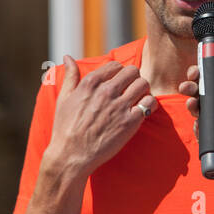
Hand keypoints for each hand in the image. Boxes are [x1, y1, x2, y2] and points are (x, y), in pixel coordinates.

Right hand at [46, 56, 156, 176]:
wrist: (71, 156)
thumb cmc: (65, 128)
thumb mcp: (63, 98)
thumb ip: (70, 75)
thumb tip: (67, 57)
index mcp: (90, 83)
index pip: (115, 65)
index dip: (119, 72)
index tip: (118, 82)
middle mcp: (106, 91)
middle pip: (133, 71)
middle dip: (133, 78)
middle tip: (130, 89)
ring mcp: (119, 106)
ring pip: (143, 84)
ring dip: (143, 90)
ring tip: (138, 98)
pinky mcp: (130, 122)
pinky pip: (149, 103)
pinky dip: (150, 104)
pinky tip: (143, 110)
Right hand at [179, 63, 213, 192]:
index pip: (208, 80)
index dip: (200, 74)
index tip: (196, 70)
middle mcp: (213, 106)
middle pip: (196, 93)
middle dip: (188, 87)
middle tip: (187, 86)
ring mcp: (209, 121)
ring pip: (194, 109)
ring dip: (190, 104)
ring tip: (192, 103)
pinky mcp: (206, 136)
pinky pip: (198, 129)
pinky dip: (197, 126)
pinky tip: (199, 124)